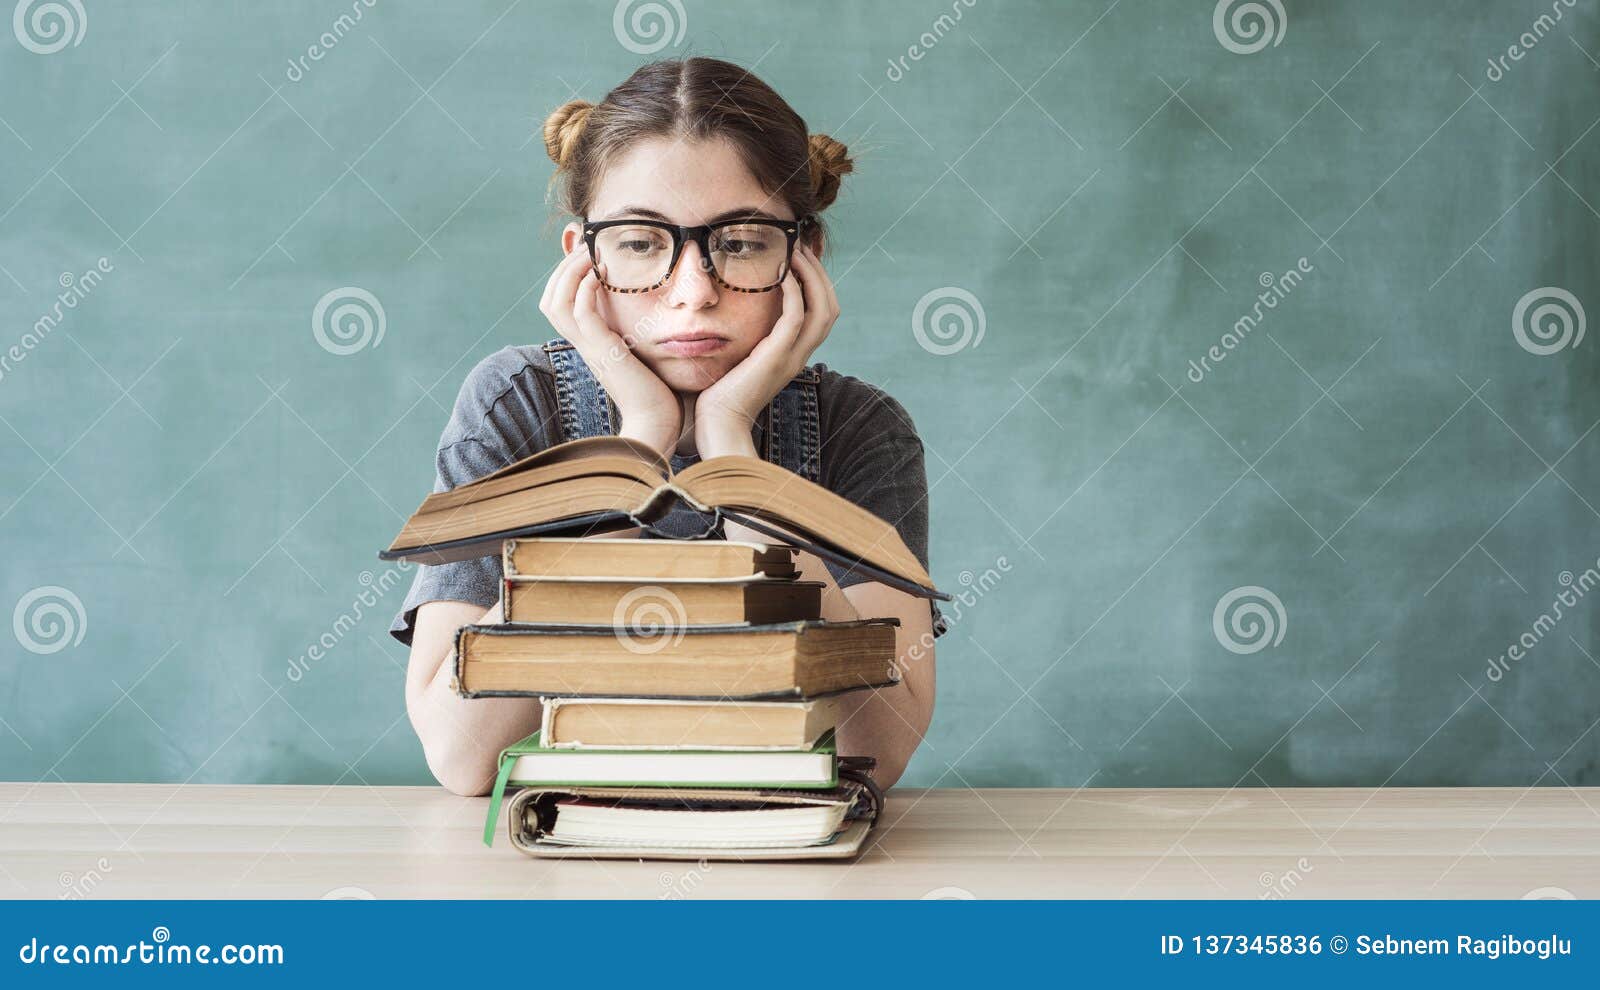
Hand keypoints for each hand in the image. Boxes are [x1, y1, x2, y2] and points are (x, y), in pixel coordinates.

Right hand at [538, 245, 680, 455]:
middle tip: (585, 246)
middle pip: (549, 300)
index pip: (559, 305)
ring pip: (556, 302)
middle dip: (563, 268)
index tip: (587, 254)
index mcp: (590, 346)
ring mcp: (590, 349)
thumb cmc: (658, 394)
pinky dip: (584, 289)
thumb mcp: (642, 356)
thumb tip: (651, 315)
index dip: (565, 278)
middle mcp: (583, 346)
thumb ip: (636, 336)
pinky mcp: (603, 352)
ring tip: (589, 252)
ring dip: (570, 272)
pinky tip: (599, 275)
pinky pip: (580, 314)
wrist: (659, 424)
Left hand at [695, 243, 838, 457]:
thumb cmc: (718, 396)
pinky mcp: (776, 358)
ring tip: (796, 252)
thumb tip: (729, 315)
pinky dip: (794, 291)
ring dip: (812, 276)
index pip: (821, 315)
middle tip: (802, 248)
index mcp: (792, 357)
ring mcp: (791, 358)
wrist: (716, 425)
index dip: (817, 285)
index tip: (799, 259)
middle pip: (830, 308)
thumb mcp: (737, 362)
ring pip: (823, 310)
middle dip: (820, 275)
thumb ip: (744, 340)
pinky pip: (796, 317)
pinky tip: (782, 273)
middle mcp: (799, 356)